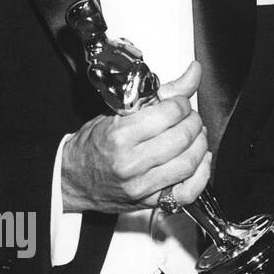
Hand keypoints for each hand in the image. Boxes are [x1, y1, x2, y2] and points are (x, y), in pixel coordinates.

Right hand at [61, 62, 211, 214]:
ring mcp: (141, 185)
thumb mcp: (119, 111)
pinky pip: (188, 192)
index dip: (181, 103)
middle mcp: (130, 163)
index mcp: (119, 136)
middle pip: (182, 137)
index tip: (179, 103)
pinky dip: (202, 174)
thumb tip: (195, 71)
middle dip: (193, 122)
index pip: (170, 113)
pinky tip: (199, 160)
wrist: (72, 178)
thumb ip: (161, 93)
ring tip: (195, 135)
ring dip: (200, 144)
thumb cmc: (94, 143)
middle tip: (189, 118)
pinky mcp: (150, 201)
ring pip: (189, 162)